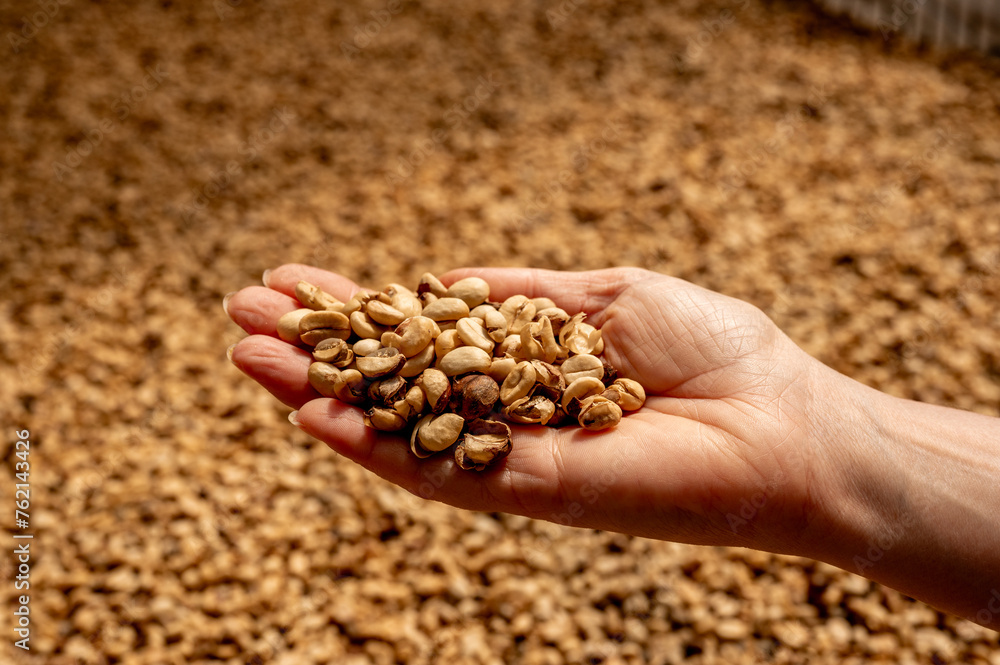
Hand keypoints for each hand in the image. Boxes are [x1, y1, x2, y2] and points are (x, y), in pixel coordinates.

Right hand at [224, 264, 846, 554]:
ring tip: (250, 355)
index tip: (297, 280)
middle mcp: (505, 416)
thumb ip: (520, 297)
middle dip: (319, 350)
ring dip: (321, 395)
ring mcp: (512, 457)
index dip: (358, 311)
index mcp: (522, 368)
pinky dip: (376, 445)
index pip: (421, 339)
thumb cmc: (714, 351)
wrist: (787, 424)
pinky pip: (441, 471)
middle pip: (394, 384)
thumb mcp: (603, 298)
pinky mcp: (532, 492)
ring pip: (399, 429)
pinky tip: (315, 414)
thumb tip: (441, 281)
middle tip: (243, 314)